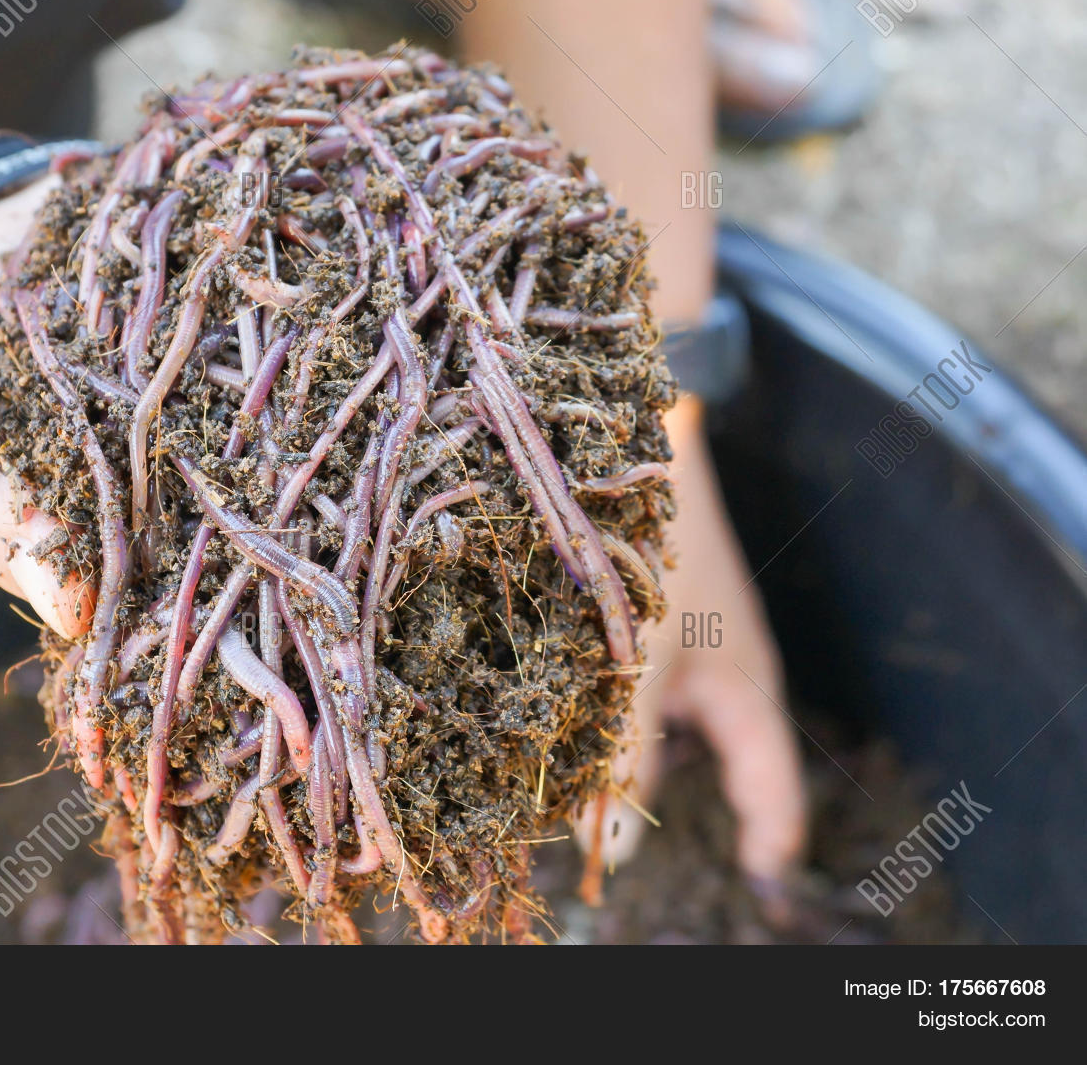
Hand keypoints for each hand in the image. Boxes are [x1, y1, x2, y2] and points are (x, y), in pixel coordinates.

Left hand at [583, 399, 805, 884]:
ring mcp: (695, 649)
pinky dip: (615, 717)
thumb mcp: (639, 663)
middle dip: (691, 813)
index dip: (766, 848)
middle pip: (726, 769)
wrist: (639, 448)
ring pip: (674, 731)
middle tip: (632, 855)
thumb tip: (615, 846)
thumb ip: (626, 751)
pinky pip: (645, 692)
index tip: (751, 893)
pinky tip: (565, 725)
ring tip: (585, 803)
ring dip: (638, 763)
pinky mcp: (658, 623)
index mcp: (748, 694)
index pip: (775, 795)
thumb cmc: (653, 548)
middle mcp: (729, 678)